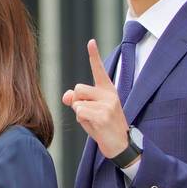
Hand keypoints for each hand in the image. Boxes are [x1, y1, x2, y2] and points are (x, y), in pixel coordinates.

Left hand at [62, 38, 129, 158]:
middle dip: (77, 102)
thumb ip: (77, 101)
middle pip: (78, 89)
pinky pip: (80, 113)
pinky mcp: (102, 115)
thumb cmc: (104, 127)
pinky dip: (82, 121)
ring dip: (80, 114)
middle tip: (90, 114)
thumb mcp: (89, 111)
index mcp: (108, 90)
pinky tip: (95, 127)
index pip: (99, 70)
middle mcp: (109, 94)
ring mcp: (107, 104)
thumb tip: (66, 97)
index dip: (94, 55)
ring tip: (94, 122)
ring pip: (78, 103)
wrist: (120, 146)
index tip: (91, 42)